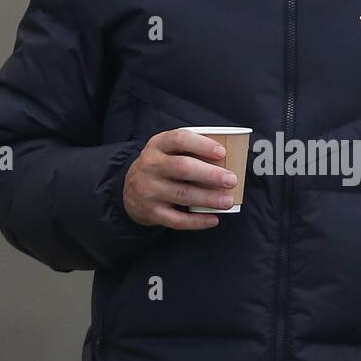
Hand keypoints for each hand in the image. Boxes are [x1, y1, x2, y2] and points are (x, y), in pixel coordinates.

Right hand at [123, 128, 237, 229]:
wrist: (129, 192)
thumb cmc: (160, 167)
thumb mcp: (167, 151)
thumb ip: (190, 150)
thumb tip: (228, 159)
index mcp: (157, 145)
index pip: (179, 139)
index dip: (202, 145)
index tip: (222, 152)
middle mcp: (150, 165)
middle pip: (183, 168)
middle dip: (210, 174)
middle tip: (231, 180)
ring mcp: (148, 190)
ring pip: (182, 194)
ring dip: (209, 198)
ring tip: (228, 201)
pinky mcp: (151, 212)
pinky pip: (177, 219)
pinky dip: (197, 221)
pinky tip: (213, 219)